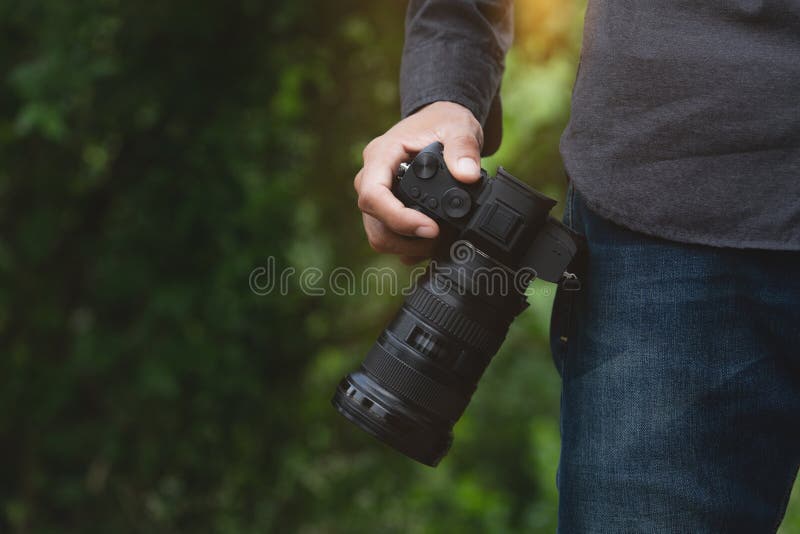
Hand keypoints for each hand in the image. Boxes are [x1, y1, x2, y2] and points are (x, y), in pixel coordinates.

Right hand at [354, 101, 483, 263]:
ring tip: (440, 239)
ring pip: (379, 236)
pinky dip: (410, 247)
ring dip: (409, 246)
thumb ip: (464, 148)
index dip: (398, 218)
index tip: (431, 228)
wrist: (439, 123)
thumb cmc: (443, 122)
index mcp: (380, 155)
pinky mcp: (386, 209)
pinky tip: (433, 239)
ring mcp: (377, 196)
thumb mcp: (458, 126)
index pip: (372, 195)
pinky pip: (389, 238)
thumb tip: (467, 175)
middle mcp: (370, 178)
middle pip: (375, 224)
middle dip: (408, 239)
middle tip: (441, 237)